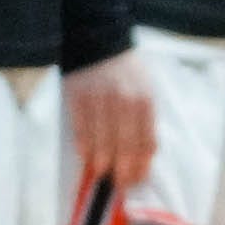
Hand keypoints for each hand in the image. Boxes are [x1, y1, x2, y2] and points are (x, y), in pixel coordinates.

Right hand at [63, 48, 157, 193]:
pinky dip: (84, 147)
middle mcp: (124, 100)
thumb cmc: (125, 70)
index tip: (136, 181)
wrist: (97, 39)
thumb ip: (145, 120)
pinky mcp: (77, 96)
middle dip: (123, 171)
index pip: (146, 143)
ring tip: (103, 175)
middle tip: (119, 186)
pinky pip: (81, 130)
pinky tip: (87, 158)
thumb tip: (143, 158)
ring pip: (102, 142)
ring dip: (103, 163)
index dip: (141, 166)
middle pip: (125, 147)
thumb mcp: (144, 89)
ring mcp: (99, 98)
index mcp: (145, 100)